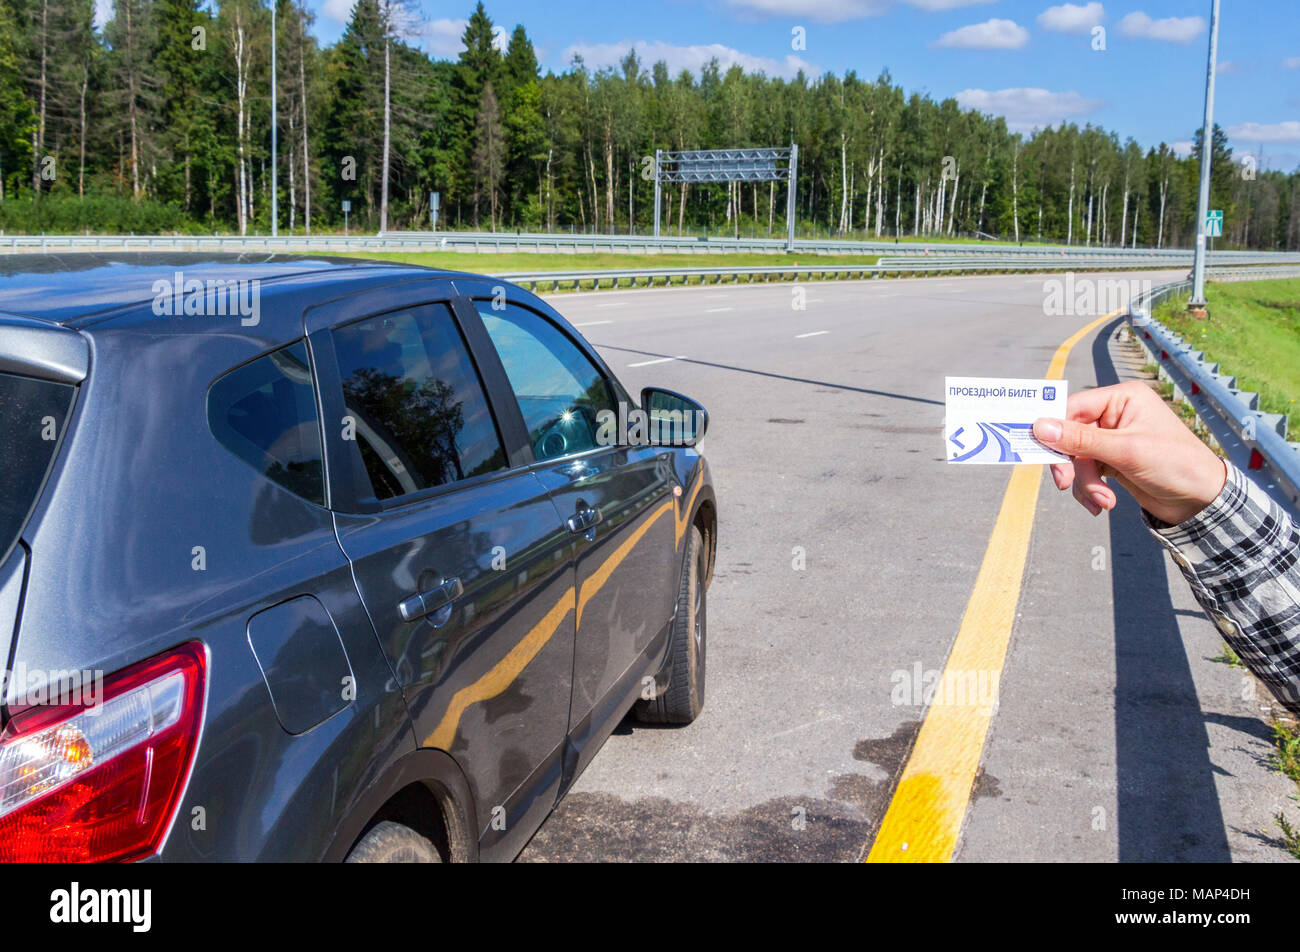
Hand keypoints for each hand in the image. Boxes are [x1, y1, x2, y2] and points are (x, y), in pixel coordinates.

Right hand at [1032, 381, 1226, 524]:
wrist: (1202, 501)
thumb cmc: (1175, 464)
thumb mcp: (1126, 451)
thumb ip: (1081, 440)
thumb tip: (1039, 426)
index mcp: (1122, 398)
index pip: (1073, 406)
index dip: (1052, 427)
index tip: (1034, 446)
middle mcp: (1115, 415)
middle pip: (1070, 435)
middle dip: (1070, 464)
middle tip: (1063, 483)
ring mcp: (1113, 439)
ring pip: (1076, 458)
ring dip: (1084, 483)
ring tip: (1102, 502)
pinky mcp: (1112, 461)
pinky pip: (1086, 472)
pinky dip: (1090, 489)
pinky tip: (1102, 504)